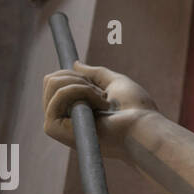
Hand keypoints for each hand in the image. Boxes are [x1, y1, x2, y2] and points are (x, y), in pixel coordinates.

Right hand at [42, 61, 158, 162]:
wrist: (142, 127)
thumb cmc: (135, 108)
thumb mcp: (115, 83)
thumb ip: (95, 74)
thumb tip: (75, 64)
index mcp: (75, 108)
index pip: (55, 82)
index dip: (75, 75)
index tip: (97, 85)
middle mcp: (62, 117)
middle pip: (50, 81)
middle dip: (79, 78)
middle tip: (101, 93)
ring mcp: (56, 124)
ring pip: (53, 84)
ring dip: (83, 85)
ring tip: (102, 100)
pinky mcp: (54, 129)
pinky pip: (58, 95)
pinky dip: (79, 90)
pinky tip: (99, 104)